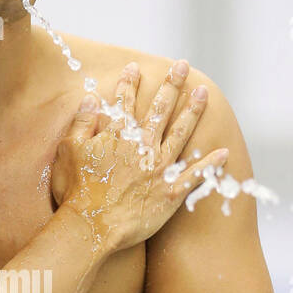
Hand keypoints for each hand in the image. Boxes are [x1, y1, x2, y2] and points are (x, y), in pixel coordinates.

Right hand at [51, 59, 227, 251]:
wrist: (92, 227)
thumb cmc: (75, 192)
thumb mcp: (69, 151)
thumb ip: (82, 123)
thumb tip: (91, 99)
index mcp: (118, 137)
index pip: (126, 103)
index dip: (130, 84)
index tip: (136, 68)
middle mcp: (143, 147)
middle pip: (160, 110)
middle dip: (171, 85)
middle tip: (182, 66)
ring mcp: (159, 169)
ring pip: (181, 133)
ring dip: (193, 111)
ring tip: (203, 93)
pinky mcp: (170, 192)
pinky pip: (195, 176)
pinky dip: (209, 165)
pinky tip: (222, 152)